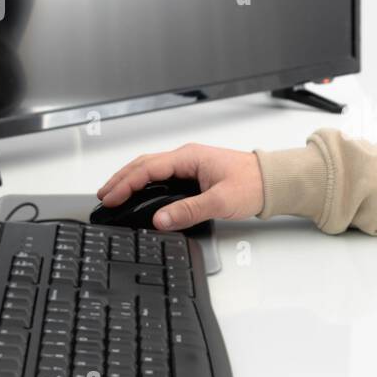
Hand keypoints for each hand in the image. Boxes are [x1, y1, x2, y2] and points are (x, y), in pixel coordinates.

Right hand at [96, 143, 264, 230]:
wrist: (273, 181)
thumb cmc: (253, 184)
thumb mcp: (219, 201)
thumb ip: (188, 211)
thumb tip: (160, 219)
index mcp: (189, 157)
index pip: (148, 168)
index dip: (125, 183)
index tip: (110, 197)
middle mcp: (187, 158)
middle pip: (144, 165)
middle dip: (121, 180)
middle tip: (103, 196)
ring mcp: (190, 165)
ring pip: (152, 170)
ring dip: (132, 181)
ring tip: (115, 195)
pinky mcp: (194, 174)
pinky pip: (162, 176)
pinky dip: (146, 184)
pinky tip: (140, 195)